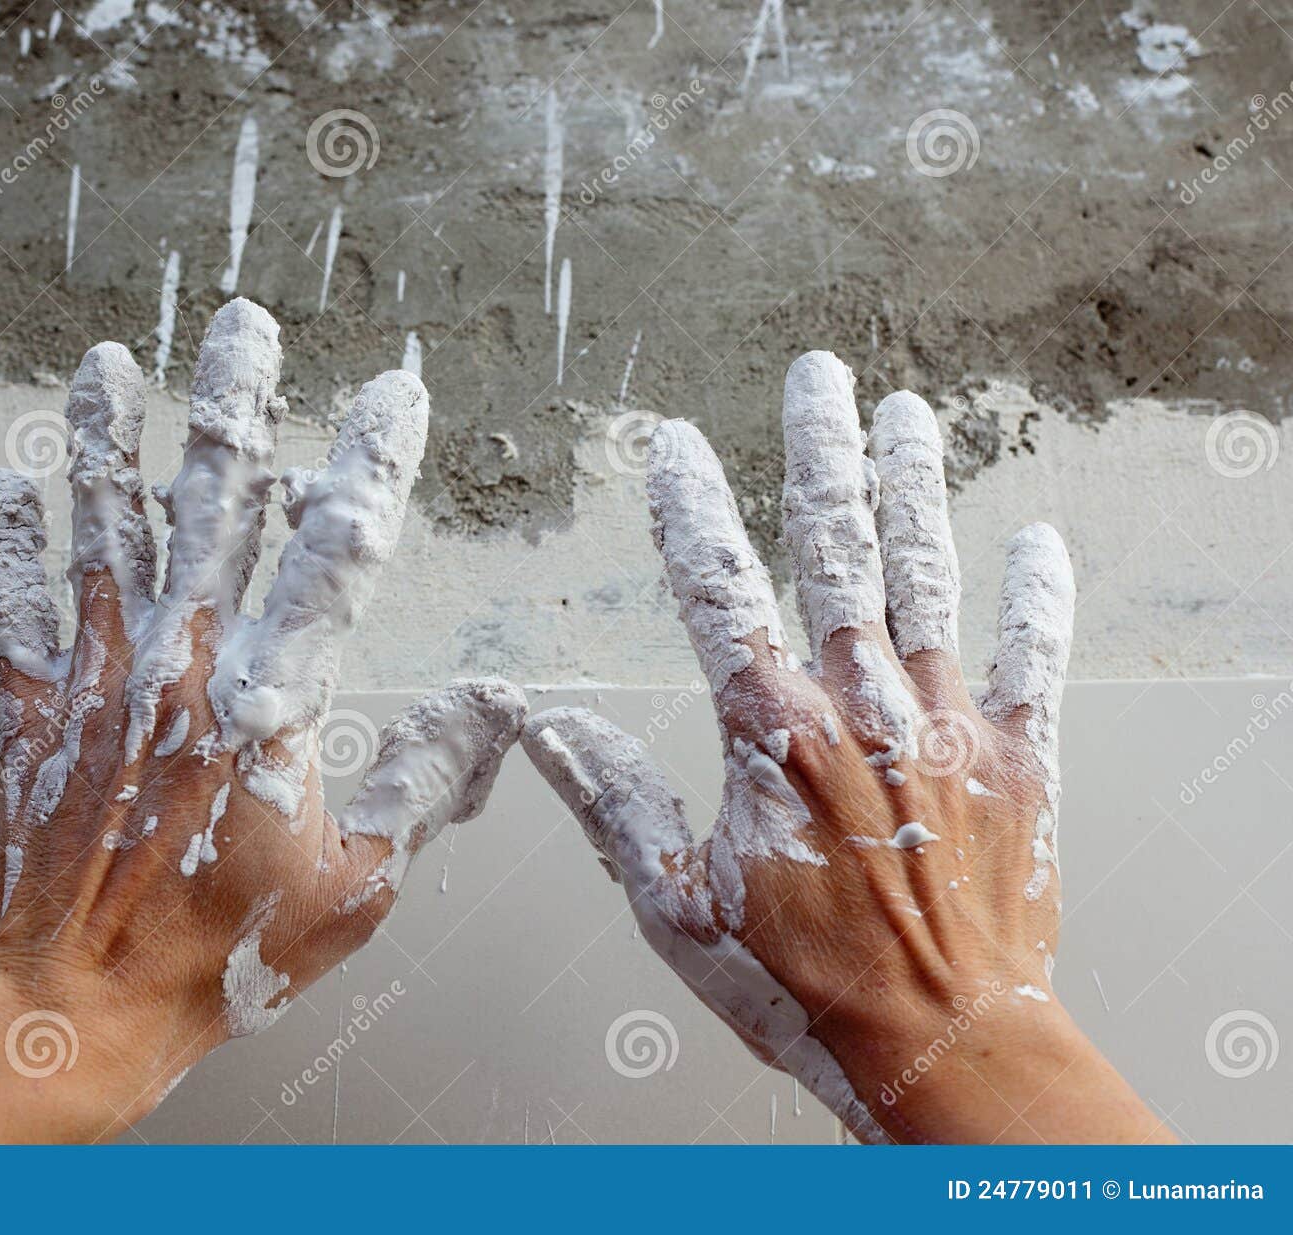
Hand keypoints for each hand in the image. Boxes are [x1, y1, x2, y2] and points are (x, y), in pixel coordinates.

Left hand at [0, 299, 525, 1143]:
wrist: (78, 1008)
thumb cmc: (222, 955)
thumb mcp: (361, 883)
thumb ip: (425, 783)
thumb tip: (490, 710)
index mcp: (270, 703)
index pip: (334, 554)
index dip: (370, 464)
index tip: (395, 396)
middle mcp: (181, 670)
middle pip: (212, 508)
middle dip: (233, 407)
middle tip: (244, 325)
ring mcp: (96, 687)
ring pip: (105, 536)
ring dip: (108, 445)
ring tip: (106, 368)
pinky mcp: (29, 719)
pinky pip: (12, 613)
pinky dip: (6, 546)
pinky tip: (1, 482)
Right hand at [521, 352, 1168, 1143]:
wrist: (943, 1045)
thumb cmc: (801, 985)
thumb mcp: (674, 900)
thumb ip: (608, 794)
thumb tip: (532, 717)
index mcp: (770, 733)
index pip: (716, 585)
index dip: (689, 506)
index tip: (671, 443)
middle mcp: (861, 705)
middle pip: (837, 545)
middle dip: (822, 450)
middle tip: (817, 374)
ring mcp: (948, 724)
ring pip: (929, 574)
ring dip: (915, 486)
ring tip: (908, 413)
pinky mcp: (1020, 760)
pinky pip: (1036, 656)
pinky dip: (1039, 594)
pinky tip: (1040, 536)